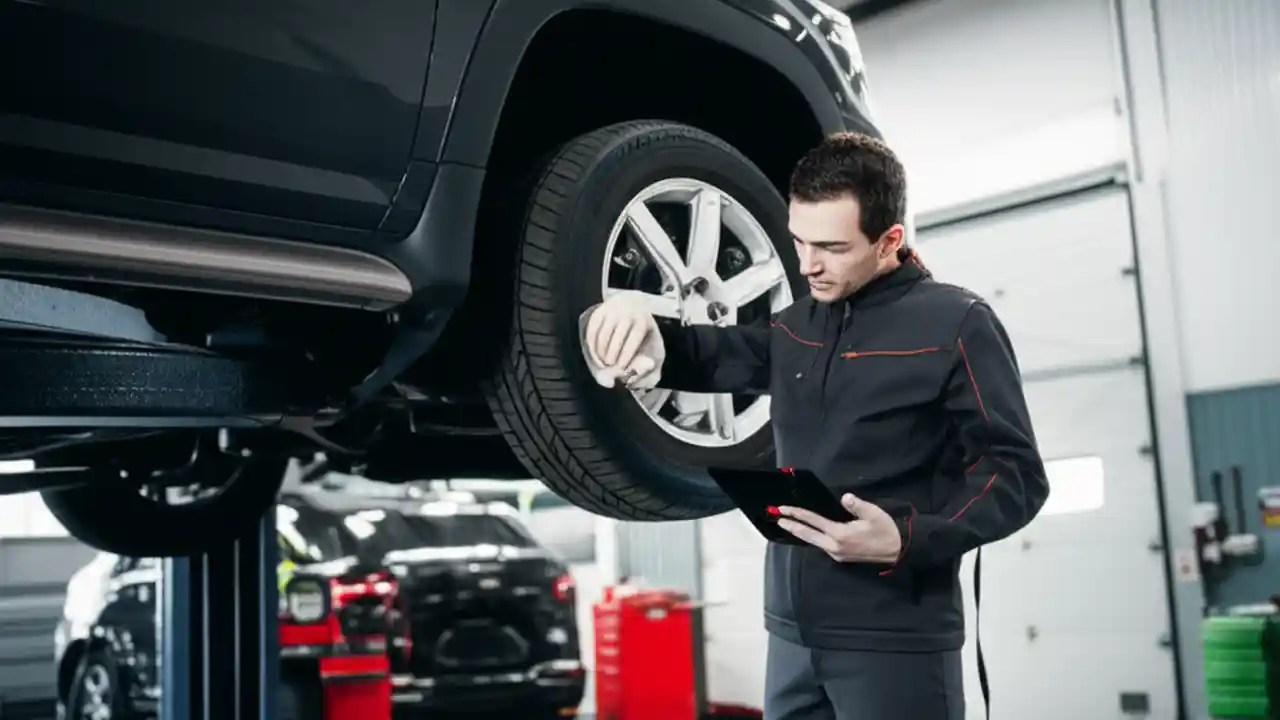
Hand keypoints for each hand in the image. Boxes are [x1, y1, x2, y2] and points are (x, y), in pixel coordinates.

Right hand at [581, 291, 664, 388]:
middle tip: (610, 366)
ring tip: (603, 363)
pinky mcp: (598, 313)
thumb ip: (652, 365)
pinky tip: (595, 355)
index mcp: (644, 320)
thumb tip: (647, 370)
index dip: (627, 354)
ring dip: (601, 352)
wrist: (631, 309)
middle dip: (613, 354)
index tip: (622, 366)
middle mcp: (627, 312)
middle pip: (617, 336)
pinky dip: (592, 346)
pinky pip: (592, 331)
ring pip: (603, 334)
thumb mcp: (653, 346)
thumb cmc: (643, 335)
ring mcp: (611, 311)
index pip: (635, 337)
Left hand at [776, 493, 902, 563]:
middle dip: (791, 525)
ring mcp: (837, 553)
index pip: (813, 521)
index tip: (783, 509)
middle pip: (807, 535)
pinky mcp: (841, 556)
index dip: (797, 513)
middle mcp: (834, 546)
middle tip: (776, 518)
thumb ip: (857, 505)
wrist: (899, 551)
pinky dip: (811, 536)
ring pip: (813, 541)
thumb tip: (845, 497)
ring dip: (800, 532)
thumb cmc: (886, 530)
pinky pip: (821, 544)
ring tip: (787, 524)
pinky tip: (807, 532)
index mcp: (840, 534)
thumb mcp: (873, 513)